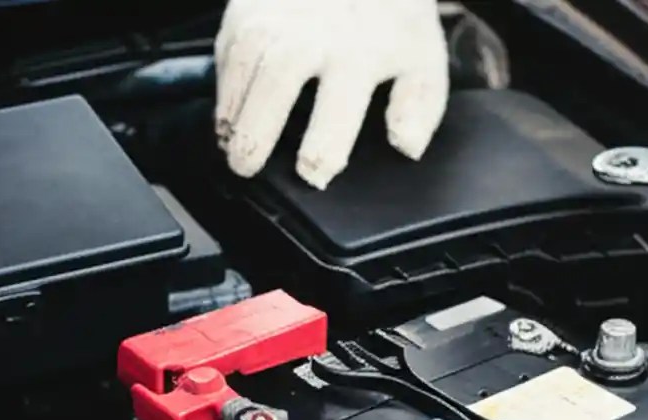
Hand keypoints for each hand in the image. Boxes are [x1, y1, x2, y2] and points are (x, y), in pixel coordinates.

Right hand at [214, 0, 448, 189]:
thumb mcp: (423, 57)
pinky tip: (231, 107)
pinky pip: (226, 49)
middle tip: (246, 167)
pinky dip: (224, 82)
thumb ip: (419, 106)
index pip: (336, 116)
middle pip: (274, 92)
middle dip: (255, 136)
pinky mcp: (249, 5)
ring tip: (229, 144)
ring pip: (240, 70)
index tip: (313, 174)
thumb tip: (407, 146)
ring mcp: (275, 18)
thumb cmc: (392, 15)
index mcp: (358, 56)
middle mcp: (310, 36)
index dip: (322, 155)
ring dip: (231, 113)